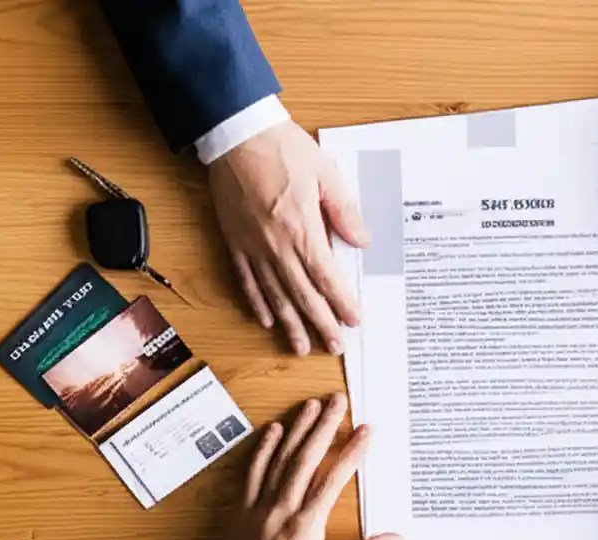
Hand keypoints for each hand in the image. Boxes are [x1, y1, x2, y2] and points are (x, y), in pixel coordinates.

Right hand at [209, 121, 368, 355]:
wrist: (236, 134)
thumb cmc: (282, 149)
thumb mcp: (326, 173)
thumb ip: (344, 212)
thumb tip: (362, 241)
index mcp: (303, 230)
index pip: (327, 278)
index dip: (341, 303)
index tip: (354, 321)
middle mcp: (277, 246)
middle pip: (303, 295)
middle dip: (321, 323)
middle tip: (335, 346)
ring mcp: (253, 247)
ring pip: (275, 295)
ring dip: (290, 324)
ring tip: (302, 346)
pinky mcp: (235, 242)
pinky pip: (247, 280)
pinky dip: (257, 303)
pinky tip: (267, 320)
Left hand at [221, 393, 403, 539]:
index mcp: (305, 526)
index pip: (333, 479)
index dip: (351, 452)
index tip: (365, 430)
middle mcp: (280, 510)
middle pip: (304, 459)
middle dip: (323, 426)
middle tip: (338, 400)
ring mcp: (258, 508)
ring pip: (278, 460)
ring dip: (296, 430)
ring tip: (311, 405)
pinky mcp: (242, 512)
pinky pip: (251, 473)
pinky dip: (261, 450)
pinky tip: (271, 430)